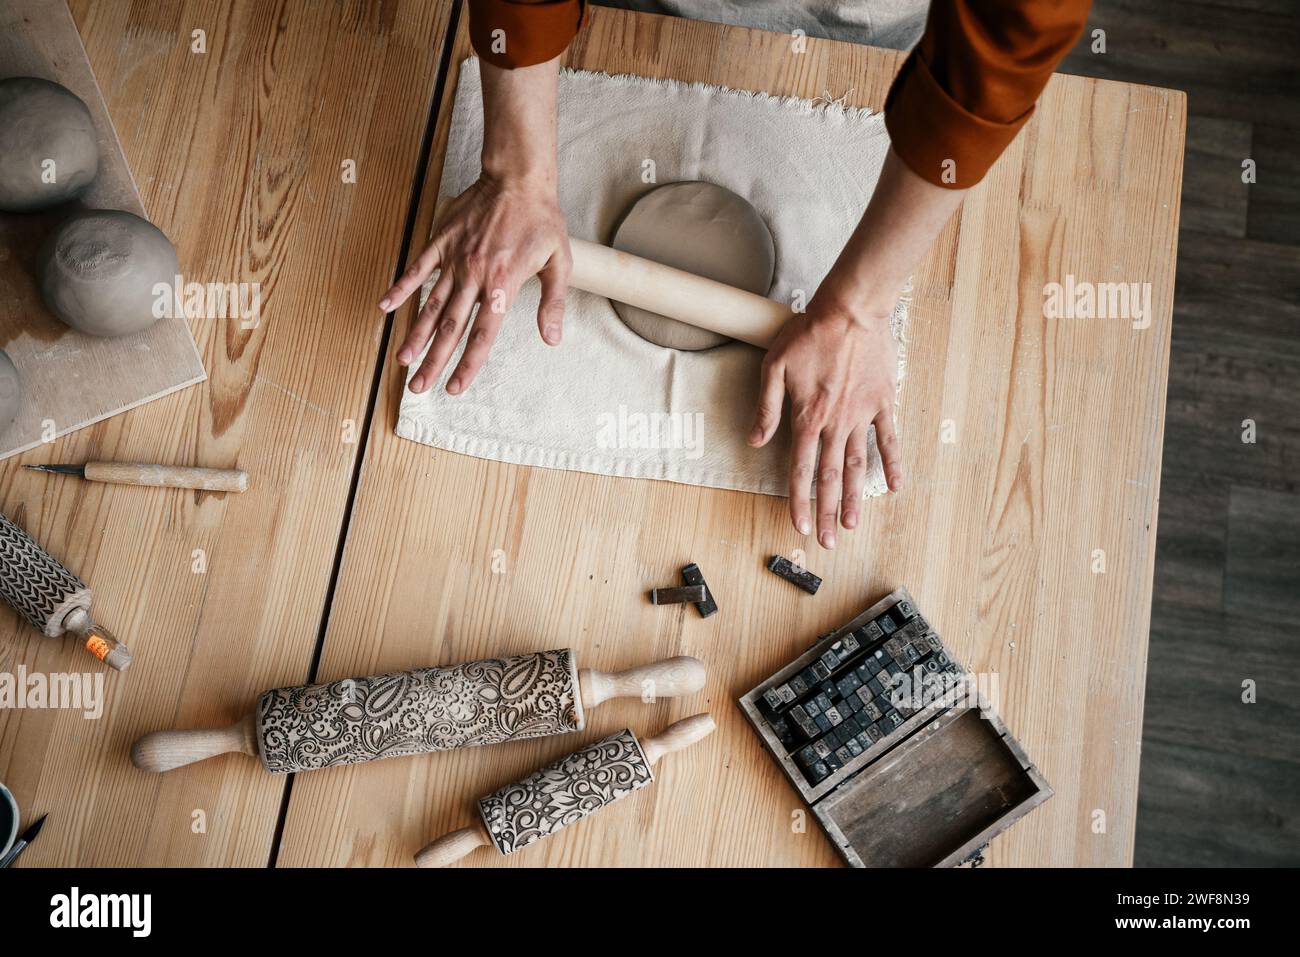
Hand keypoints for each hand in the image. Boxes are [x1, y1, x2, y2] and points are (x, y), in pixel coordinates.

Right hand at [379, 174, 570, 394]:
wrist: (518, 179)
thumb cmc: (541, 221)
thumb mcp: (559, 264)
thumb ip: (552, 304)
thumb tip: (552, 339)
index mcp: (502, 286)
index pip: (482, 336)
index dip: (467, 365)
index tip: (454, 387)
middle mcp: (475, 278)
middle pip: (450, 329)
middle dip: (433, 361)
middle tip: (418, 387)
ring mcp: (455, 260)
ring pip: (431, 305)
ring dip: (415, 335)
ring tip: (403, 360)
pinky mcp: (442, 242)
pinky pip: (418, 269)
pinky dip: (401, 288)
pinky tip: (385, 307)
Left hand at [749, 292, 902, 548]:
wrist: (850, 310)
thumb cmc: (807, 334)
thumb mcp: (773, 367)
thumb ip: (766, 408)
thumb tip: (756, 441)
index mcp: (807, 418)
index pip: (800, 470)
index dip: (800, 501)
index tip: (802, 527)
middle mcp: (835, 424)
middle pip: (830, 477)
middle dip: (829, 512)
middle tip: (831, 542)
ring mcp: (862, 415)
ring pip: (858, 465)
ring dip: (856, 497)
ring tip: (856, 525)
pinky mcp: (883, 402)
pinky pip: (890, 438)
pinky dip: (893, 462)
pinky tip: (896, 485)